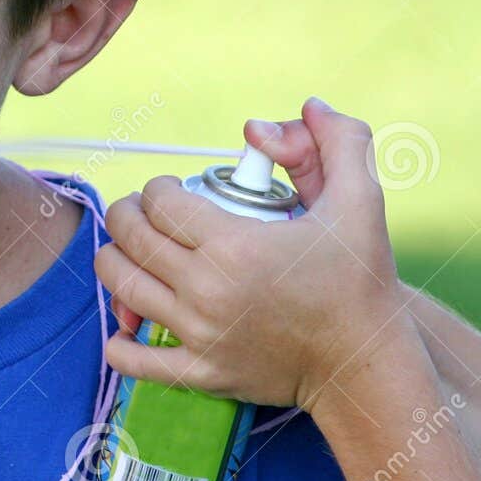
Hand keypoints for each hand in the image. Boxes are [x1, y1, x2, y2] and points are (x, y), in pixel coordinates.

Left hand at [93, 97, 416, 414]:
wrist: (364, 361)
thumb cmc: (359, 279)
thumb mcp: (361, 200)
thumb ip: (340, 141)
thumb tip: (309, 106)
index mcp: (234, 244)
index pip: (159, 201)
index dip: (158, 187)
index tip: (173, 189)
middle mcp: (207, 289)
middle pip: (130, 238)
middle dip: (127, 214)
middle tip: (145, 212)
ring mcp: (199, 334)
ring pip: (121, 286)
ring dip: (116, 260)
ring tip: (136, 252)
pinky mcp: (199, 374)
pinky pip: (131, 360)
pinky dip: (119, 340)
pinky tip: (130, 318)